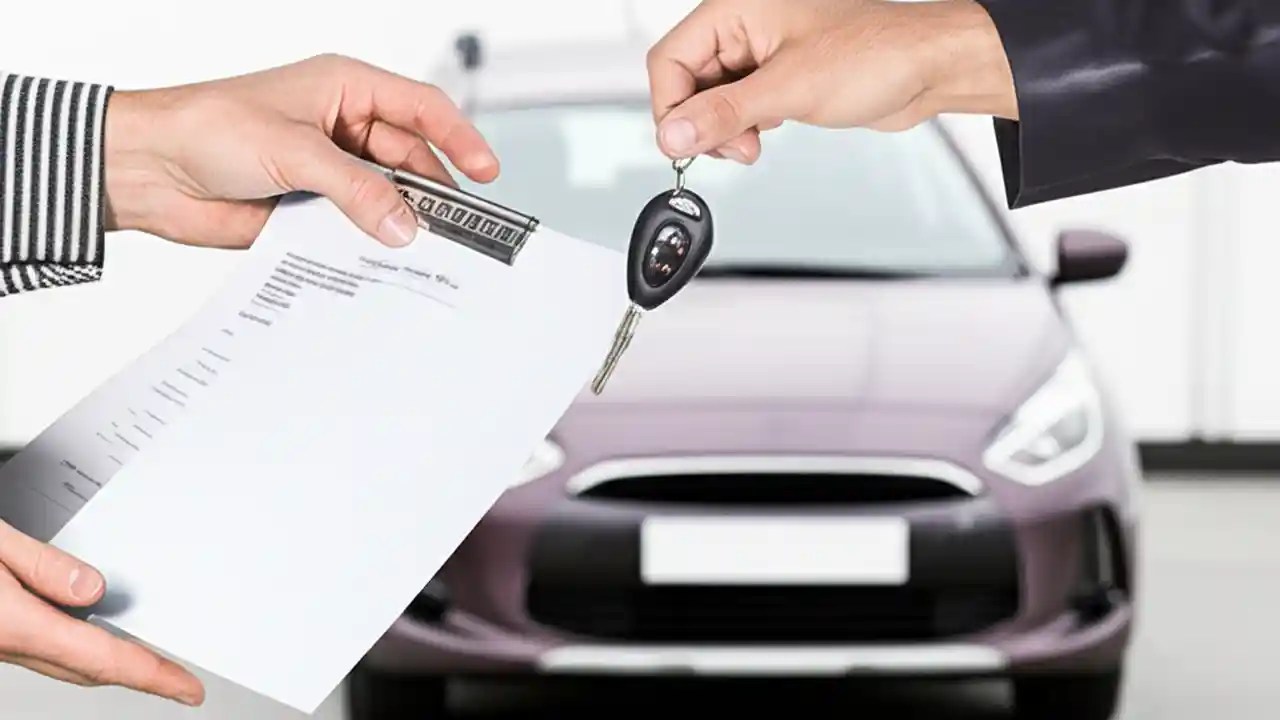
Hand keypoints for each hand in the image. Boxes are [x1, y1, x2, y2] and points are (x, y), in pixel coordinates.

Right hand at [0, 521, 202, 704]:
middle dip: (140, 674)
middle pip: (89, 669)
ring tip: (148, 658)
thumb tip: (92, 586)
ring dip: (111, 661)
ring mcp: (1, 643)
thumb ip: (41, 564)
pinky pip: (48, 650)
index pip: (102, 658)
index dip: (152, 676)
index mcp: (14, 625)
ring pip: (68, 663)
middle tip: (179, 680)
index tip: (188, 688)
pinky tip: (93, 633)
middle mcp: (8, 643)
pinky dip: (82, 648)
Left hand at [103, 54, 499, 248]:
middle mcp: (343, 129)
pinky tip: (382, 262)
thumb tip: (404, 223)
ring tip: (425, 250)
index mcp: (345, 90)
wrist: (146, 170)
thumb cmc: (205, 127)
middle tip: (458, 228)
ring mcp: (329, 171)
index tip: (485, 173)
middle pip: (411, 161)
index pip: (421, 110)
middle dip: (434, 193)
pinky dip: (370, 246)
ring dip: (401, 223)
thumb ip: (356, 189)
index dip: (459, 139)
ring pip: (386, 199)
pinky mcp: (311, 210)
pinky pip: (356, 229)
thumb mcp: (293, 151)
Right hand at [646, 0, 1017, 162]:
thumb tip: (673, 135)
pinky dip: (745, 129)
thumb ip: (722, 114)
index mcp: (736, 10)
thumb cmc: (876, 54)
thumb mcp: (787, 89)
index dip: (672, 108)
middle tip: (735, 147)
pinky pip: (739, 107)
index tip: (686, 143)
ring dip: (725, 131)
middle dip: (703, 124)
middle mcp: (744, 27)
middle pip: (687, 83)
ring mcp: (761, 53)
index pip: (671, 61)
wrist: (927, 69)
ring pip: (711, 100)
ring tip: (754, 144)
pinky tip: (768, 133)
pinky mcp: (778, 78)